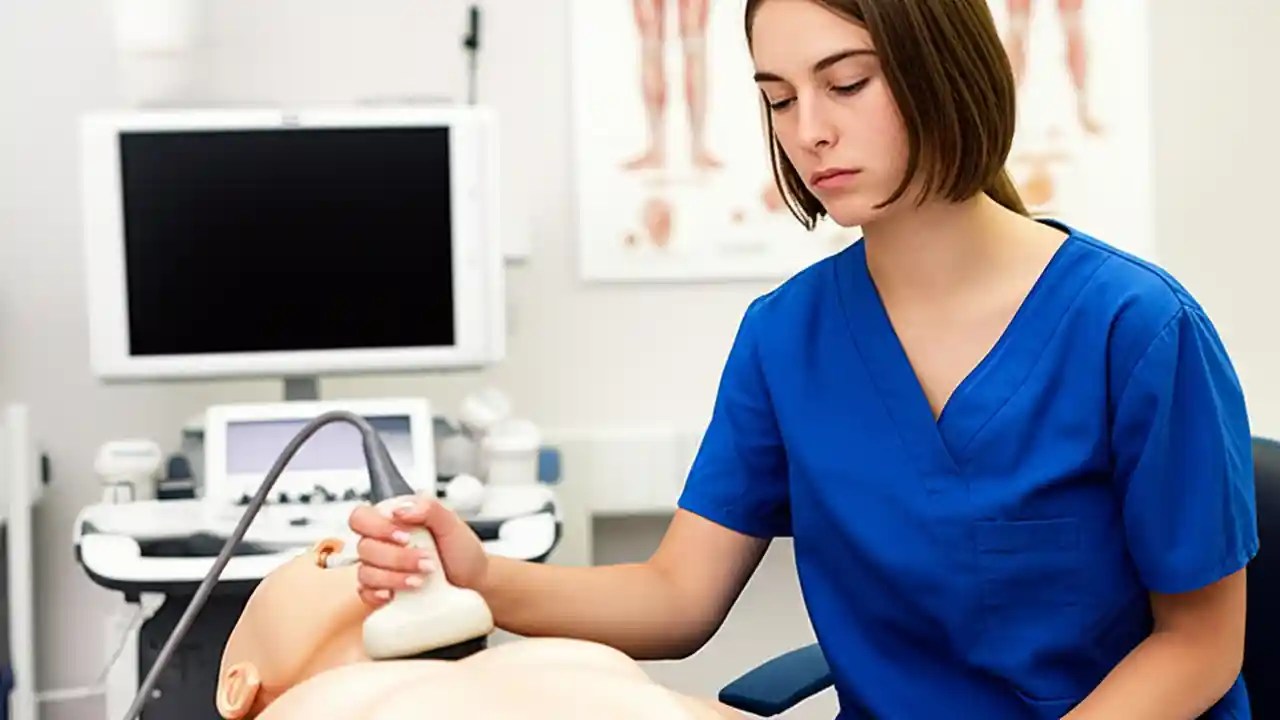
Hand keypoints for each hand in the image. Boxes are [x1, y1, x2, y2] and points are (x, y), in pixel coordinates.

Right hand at [347, 494, 488, 608]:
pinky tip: (394, 595)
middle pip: (364, 547)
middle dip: (397, 557)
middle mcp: (382, 542)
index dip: (377, 528)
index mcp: (393, 519)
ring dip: (394, 577)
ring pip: (365, 572)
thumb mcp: (450, 522)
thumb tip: (400, 510)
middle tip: (426, 561)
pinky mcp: (383, 589)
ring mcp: (380, 567)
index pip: (362, 518)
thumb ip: (427, 507)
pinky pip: (366, 594)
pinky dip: (378, 595)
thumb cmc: (461, 549)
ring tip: (421, 580)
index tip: (405, 537)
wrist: (473, 579)